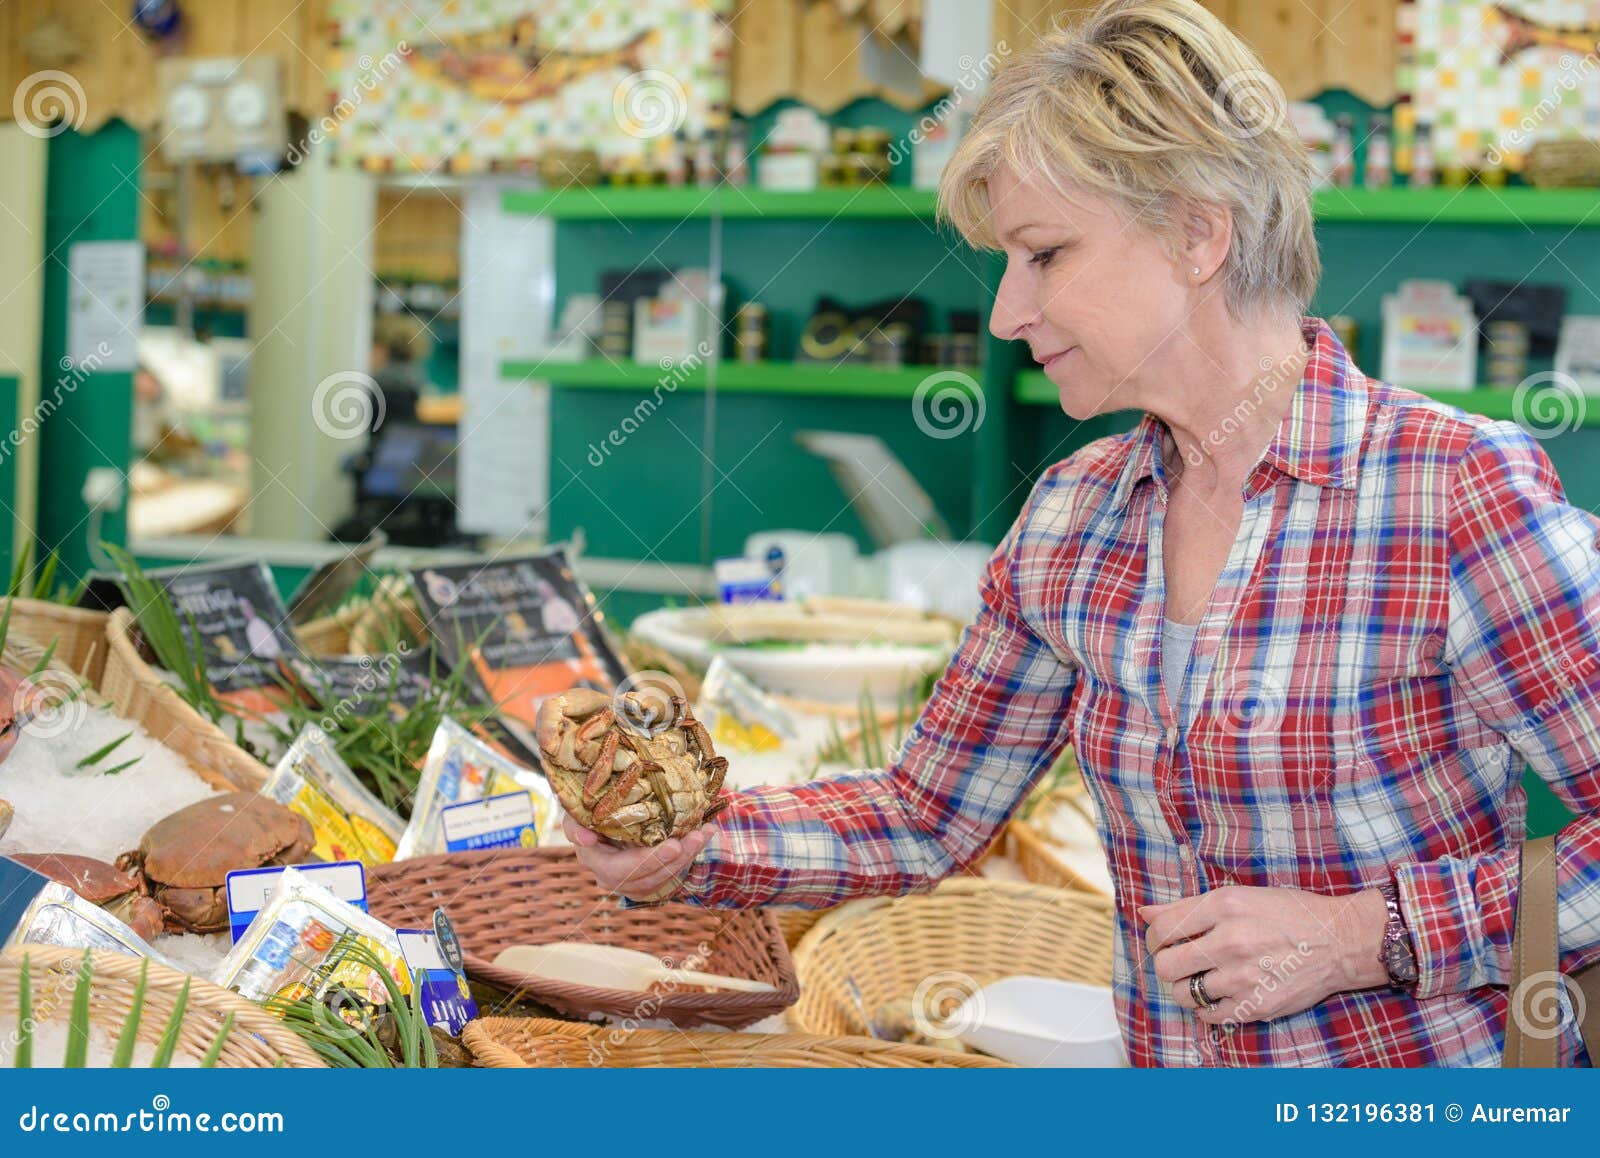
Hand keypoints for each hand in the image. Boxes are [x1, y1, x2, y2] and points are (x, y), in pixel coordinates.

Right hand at [562, 812, 710, 903]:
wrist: (597, 814)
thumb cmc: (585, 810)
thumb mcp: (574, 813)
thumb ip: (575, 826)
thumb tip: (585, 839)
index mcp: (593, 860)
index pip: (620, 869)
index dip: (646, 861)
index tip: (674, 846)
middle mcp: (611, 877)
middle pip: (647, 876)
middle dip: (674, 858)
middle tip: (695, 837)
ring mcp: (631, 880)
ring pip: (662, 877)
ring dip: (686, 856)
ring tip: (704, 833)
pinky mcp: (648, 876)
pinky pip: (670, 871)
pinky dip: (689, 853)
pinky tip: (705, 833)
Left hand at [1139, 884, 1389, 1024]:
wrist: (1339, 940)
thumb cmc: (1288, 914)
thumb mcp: (1238, 896)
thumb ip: (1188, 906)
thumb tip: (1144, 913)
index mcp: (1225, 906)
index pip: (1162, 929)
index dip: (1154, 937)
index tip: (1163, 940)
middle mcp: (1231, 941)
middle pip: (1165, 965)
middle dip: (1166, 964)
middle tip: (1179, 961)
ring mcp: (1243, 977)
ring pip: (1183, 993)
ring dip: (1185, 988)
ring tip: (1200, 978)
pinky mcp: (1256, 1005)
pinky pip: (1208, 1015)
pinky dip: (1206, 1008)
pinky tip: (1219, 994)